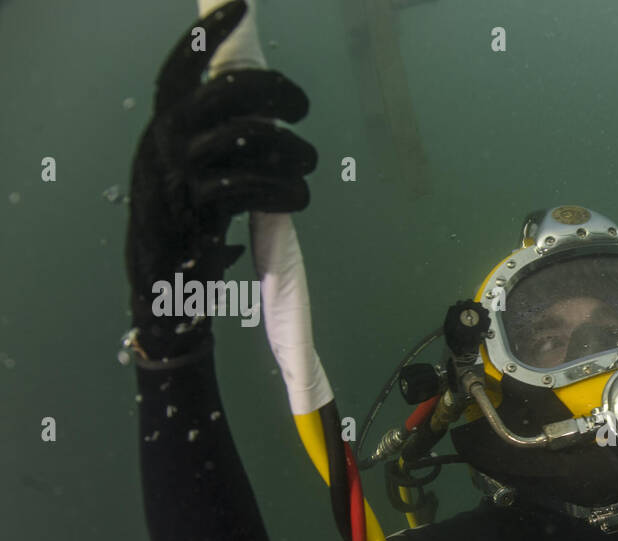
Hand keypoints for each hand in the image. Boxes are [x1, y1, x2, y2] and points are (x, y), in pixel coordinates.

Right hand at [126, 0, 316, 358]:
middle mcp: (164, 141)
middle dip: (276, 91)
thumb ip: (221, 141)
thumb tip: (270, 113)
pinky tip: (297, 198)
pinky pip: (250, 186)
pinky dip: (285, 190)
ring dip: (292, 151)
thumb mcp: (198, 172)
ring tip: (307, 167)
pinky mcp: (198, 210)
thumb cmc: (192, 225)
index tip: (240, 8)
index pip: (182, 70)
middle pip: (228, 92)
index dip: (210, 36)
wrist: (165, 288)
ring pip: (248, 137)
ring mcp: (179, 175)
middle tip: (301, 110)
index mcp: (164, 126)